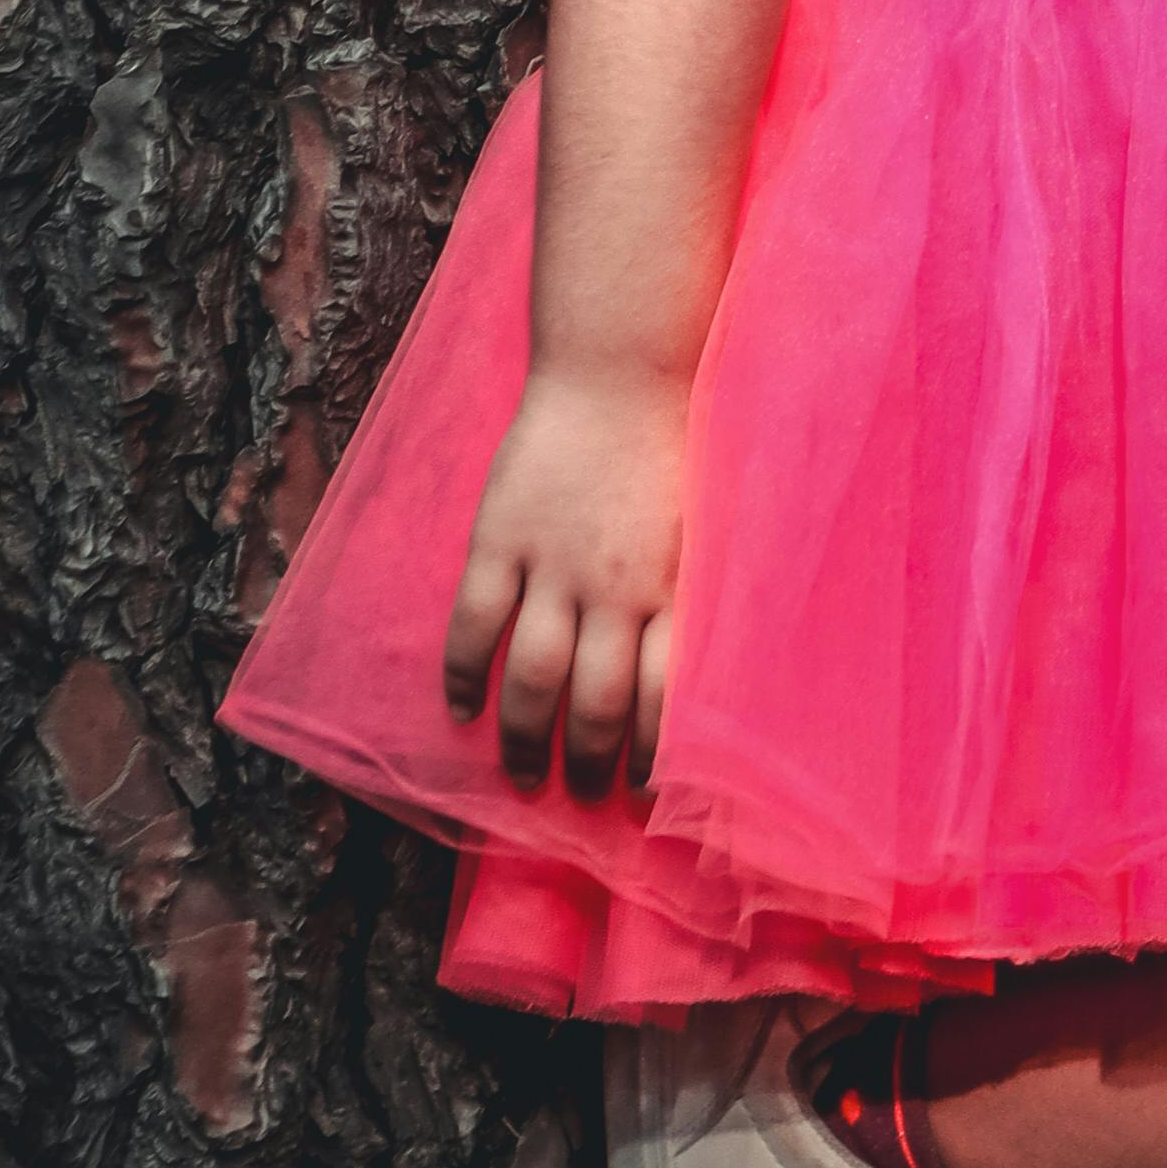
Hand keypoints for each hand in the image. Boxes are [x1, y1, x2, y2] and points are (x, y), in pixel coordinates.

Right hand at [441, 367, 688, 788]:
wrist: (620, 368)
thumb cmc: (675, 450)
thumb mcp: (704, 530)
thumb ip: (692, 600)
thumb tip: (702, 683)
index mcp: (672, 587)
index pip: (666, 701)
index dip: (654, 761)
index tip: (646, 799)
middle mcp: (612, 587)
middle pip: (596, 704)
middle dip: (589, 764)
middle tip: (582, 795)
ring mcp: (551, 563)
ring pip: (532, 678)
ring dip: (525, 740)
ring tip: (522, 778)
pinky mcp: (500, 538)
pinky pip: (473, 625)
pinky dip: (463, 676)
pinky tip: (463, 711)